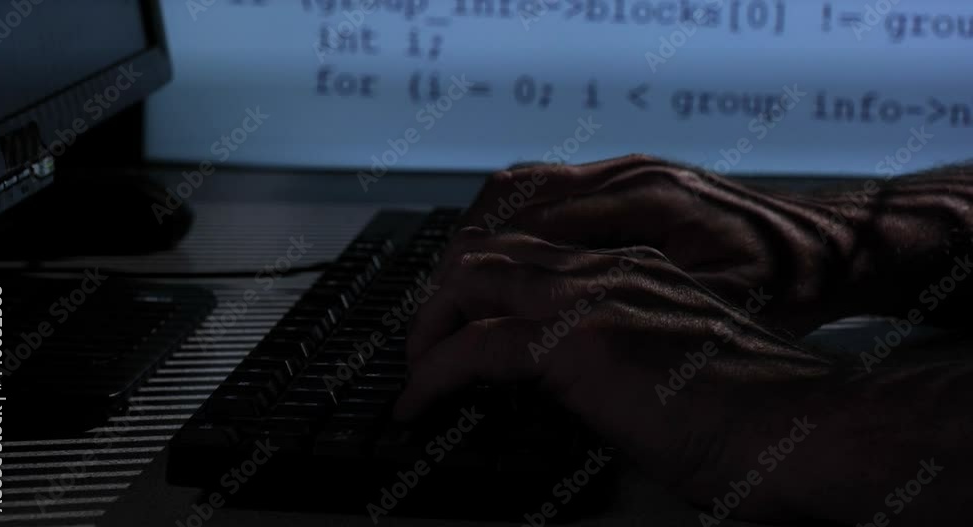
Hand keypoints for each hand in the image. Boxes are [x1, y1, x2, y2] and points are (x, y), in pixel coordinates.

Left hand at [396, 228, 835, 518]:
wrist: (801, 426)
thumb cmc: (752, 411)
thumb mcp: (674, 359)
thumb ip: (621, 348)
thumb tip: (575, 380)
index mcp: (631, 268)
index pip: (530, 251)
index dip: (482, 285)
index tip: (459, 323)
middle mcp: (607, 268)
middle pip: (488, 251)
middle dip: (442, 298)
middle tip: (423, 345)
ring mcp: (591, 296)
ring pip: (471, 281)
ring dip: (428, 328)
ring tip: (414, 372)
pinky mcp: (579, 341)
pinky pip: (474, 347)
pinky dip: (432, 374)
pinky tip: (419, 404)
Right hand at [462, 154, 865, 335]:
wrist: (832, 246)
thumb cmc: (786, 287)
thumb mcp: (711, 326)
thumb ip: (627, 333)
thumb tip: (536, 360)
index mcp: (643, 210)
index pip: (515, 249)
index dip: (459, 313)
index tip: (432, 360)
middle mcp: (625, 178)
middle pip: (498, 214)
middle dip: (450, 281)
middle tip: (430, 338)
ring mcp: (623, 171)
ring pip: (510, 193)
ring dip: (471, 249)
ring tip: (450, 306)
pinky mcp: (626, 178)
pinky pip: (540, 189)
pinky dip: (505, 228)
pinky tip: (500, 267)